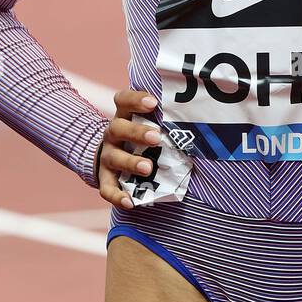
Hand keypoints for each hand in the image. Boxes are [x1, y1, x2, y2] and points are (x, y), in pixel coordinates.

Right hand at [96, 89, 161, 209]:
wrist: (110, 157)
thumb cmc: (138, 139)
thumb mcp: (146, 125)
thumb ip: (163, 122)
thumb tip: (197, 123)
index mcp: (124, 117)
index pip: (123, 100)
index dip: (135, 99)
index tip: (153, 103)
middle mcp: (112, 135)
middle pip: (118, 127)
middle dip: (137, 132)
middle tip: (156, 137)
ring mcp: (107, 156)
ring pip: (114, 157)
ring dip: (130, 162)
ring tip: (148, 168)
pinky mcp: (104, 179)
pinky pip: (107, 188)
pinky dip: (117, 196)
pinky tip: (130, 202)